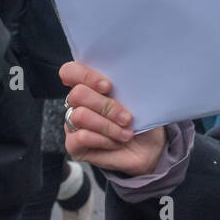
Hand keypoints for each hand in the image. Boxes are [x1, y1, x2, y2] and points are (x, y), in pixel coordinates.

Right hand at [60, 61, 166, 176]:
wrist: (148, 148)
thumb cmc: (141, 119)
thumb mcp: (137, 98)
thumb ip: (125, 85)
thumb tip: (127, 76)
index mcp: (89, 86)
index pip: (71, 71)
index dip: (86, 75)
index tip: (108, 86)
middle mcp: (77, 104)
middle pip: (78, 94)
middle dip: (106, 105)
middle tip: (126, 117)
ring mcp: (72, 124)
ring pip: (80, 115)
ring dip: (107, 125)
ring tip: (126, 133)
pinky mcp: (73, 145)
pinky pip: (81, 137)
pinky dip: (103, 139)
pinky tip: (115, 142)